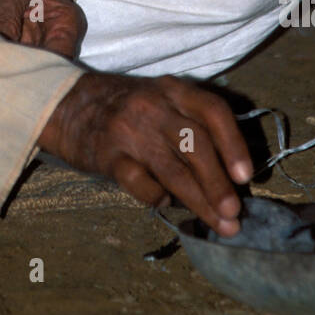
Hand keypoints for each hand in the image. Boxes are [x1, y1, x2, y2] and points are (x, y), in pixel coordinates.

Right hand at [38, 71, 253, 234]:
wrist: (67, 104)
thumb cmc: (126, 109)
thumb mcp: (160, 100)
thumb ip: (191, 125)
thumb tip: (231, 176)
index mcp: (172, 90)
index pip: (212, 111)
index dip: (234, 143)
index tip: (246, 176)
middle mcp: (153, 105)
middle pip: (196, 144)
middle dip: (219, 183)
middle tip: (235, 213)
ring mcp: (129, 130)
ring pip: (172, 170)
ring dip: (200, 201)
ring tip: (220, 224)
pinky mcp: (108, 155)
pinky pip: (140, 183)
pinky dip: (158, 197)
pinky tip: (166, 203)